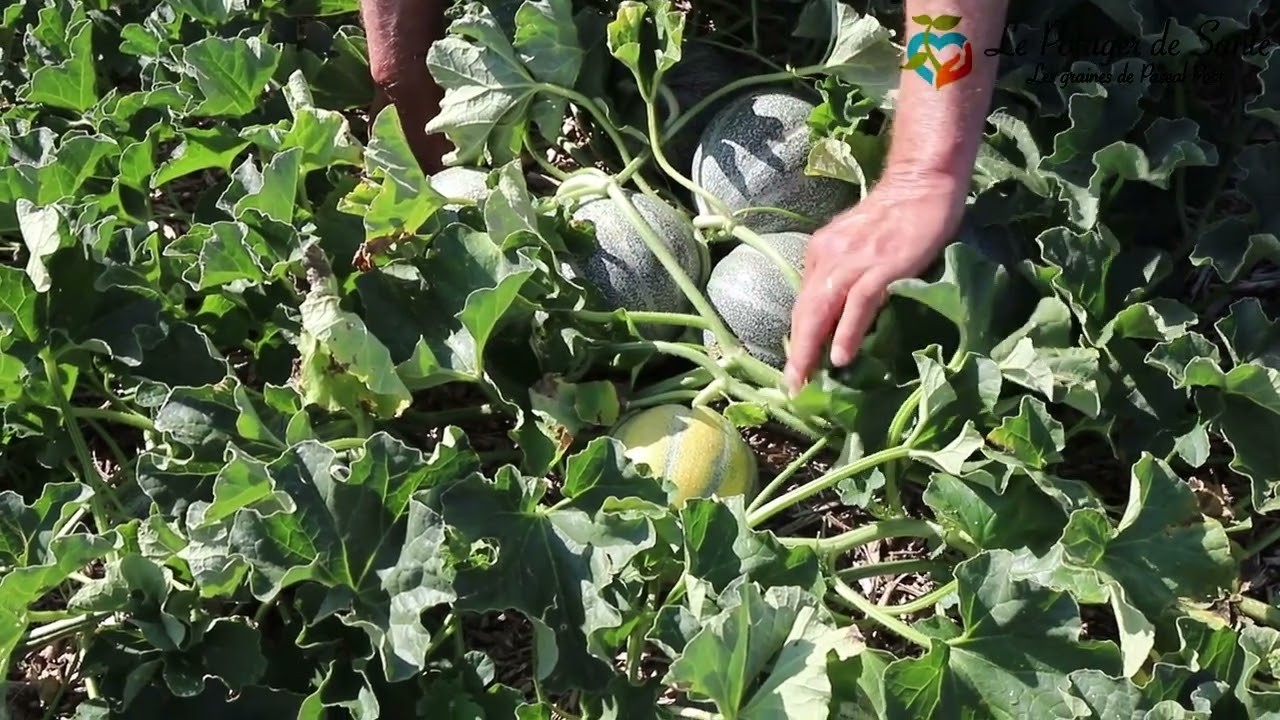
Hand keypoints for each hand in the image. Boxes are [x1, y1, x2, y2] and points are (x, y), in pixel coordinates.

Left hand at [783, 169, 966, 393]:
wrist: (921, 183)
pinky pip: (858, 304)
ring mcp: (854, 261)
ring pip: (822, 310)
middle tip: (792, 386)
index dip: (798, 336)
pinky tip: (841, 356)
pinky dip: (846, 332)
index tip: (795, 366)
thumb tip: (838, 311)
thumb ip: (844, 271)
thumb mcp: (856, 243)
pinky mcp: (882, 266)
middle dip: (796, 352)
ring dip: (811, 349)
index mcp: (821, 251)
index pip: (803, 302)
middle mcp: (829, 256)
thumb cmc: (895, 216)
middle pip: (804, 311)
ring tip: (806, 380)